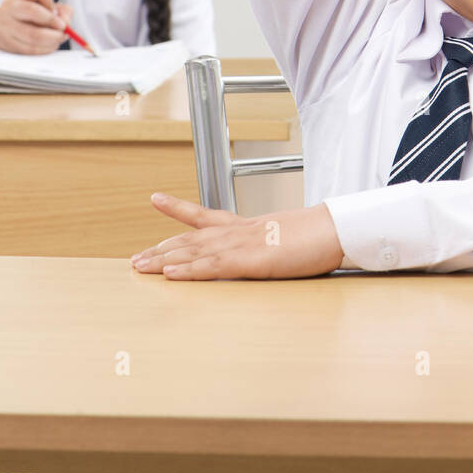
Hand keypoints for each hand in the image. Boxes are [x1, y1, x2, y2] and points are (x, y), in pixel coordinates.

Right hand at [0, 0, 72, 53]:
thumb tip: (65, 22)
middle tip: (63, 28)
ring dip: (53, 39)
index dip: (53, 3)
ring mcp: (5, 25)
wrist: (3, 29)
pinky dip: (46, 48)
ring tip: (60, 38)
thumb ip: (63, 10)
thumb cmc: (30, 15)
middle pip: (34, 11)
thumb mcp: (46, 6)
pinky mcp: (7, 43)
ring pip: (34, 35)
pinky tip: (51, 45)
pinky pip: (31, 48)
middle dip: (54, 22)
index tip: (56, 12)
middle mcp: (9, 7)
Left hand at [131, 193, 344, 279]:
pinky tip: (170, 273)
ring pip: (193, 252)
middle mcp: (239, 232)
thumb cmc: (319, 236)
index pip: (206, 215)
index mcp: (248, 226)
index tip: (157, 199)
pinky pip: (212, 267)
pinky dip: (188, 270)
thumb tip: (268, 252)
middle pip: (190, 239)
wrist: (336, 229)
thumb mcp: (289, 239)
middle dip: (161, 248)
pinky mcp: (250, 261)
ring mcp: (242, 245)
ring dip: (163, 260)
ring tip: (139, 266)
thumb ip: (272, 245)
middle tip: (136, 258)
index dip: (179, 209)